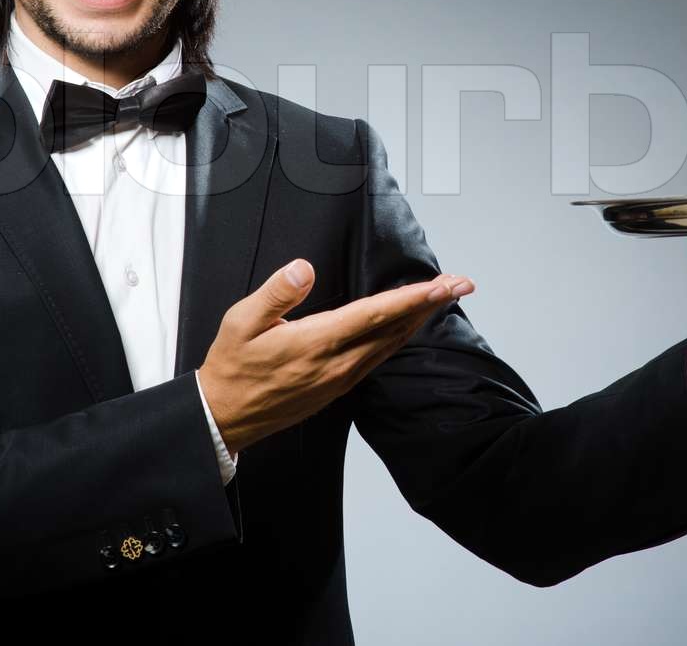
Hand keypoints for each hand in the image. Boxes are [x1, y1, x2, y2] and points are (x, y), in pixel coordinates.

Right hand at [197, 260, 475, 455]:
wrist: (224, 417)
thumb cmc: (231, 367)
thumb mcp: (241, 322)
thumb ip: (276, 293)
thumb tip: (303, 269)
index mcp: (316, 343)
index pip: (376, 314)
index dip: (414, 298)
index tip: (443, 284)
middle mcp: (336, 364)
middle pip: (395, 329)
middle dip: (431, 304)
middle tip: (462, 283)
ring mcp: (340, 379)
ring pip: (391, 345)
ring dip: (419, 320)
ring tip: (442, 299)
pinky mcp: (337, 388)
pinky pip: (378, 358)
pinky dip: (399, 338)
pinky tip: (406, 327)